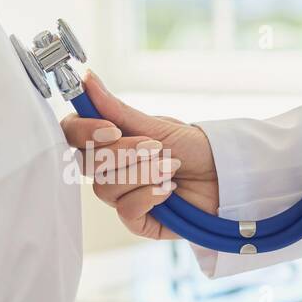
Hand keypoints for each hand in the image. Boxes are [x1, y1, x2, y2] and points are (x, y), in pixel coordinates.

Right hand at [60, 72, 219, 240]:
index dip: (83, 132)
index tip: (111, 129)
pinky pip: (125, 211)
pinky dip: (148, 196)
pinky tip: (168, 191)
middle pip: (86, 163)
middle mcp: (111, 169)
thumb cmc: (196, 148)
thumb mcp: (157, 126)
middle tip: (156, 146)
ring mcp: (122, 196)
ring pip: (105, 188)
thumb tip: (86, 80)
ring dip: (142, 174)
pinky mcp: (137, 221)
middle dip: (123, 153)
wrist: (228, 175)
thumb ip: (117, 110)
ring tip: (170, 168)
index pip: (73, 135)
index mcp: (111, 142)